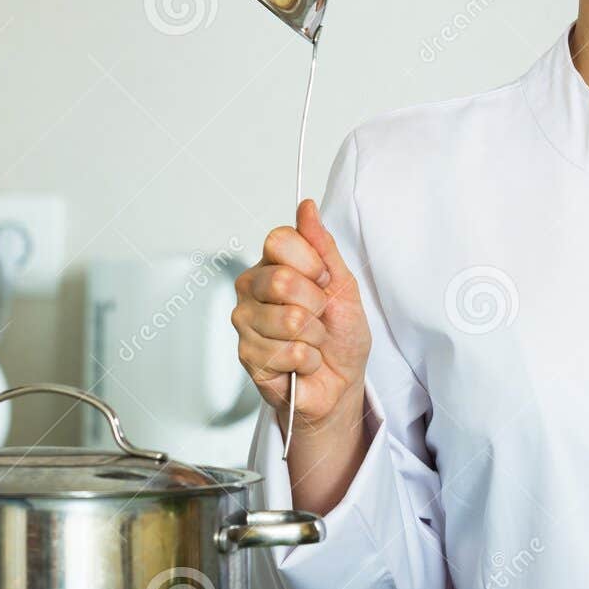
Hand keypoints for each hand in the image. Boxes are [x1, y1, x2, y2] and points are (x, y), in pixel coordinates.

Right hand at [232, 199, 371, 430]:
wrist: (340, 381)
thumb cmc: (340, 333)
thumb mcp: (342, 284)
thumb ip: (322, 245)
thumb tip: (306, 207)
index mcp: (273, 264)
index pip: (279, 241)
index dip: (312, 263)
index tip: (324, 280)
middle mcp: (252, 288)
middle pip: (282, 280)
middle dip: (316, 304)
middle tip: (319, 316)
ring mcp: (246, 322)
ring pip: (289, 320)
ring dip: (315, 336)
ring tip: (312, 341)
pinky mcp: (247, 355)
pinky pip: (290, 351)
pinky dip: (309, 360)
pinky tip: (303, 361)